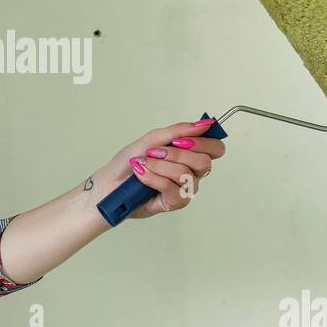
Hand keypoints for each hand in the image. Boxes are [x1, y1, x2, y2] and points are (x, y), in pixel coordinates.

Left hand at [93, 118, 226, 220]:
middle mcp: (191, 172)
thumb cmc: (129, 162)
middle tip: (156, 151)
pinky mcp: (174, 203)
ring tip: (144, 163)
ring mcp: (184, 189)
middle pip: (205, 162)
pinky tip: (142, 175)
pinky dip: (154, 178)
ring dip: (160, 165)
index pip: (216, 148)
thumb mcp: (152, 139)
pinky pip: (173, 188)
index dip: (204, 143)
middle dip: (177, 154)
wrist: (110, 183)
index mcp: (190, 154)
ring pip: (186, 174)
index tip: (180, 140)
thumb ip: (179, 131)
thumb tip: (205, 123)